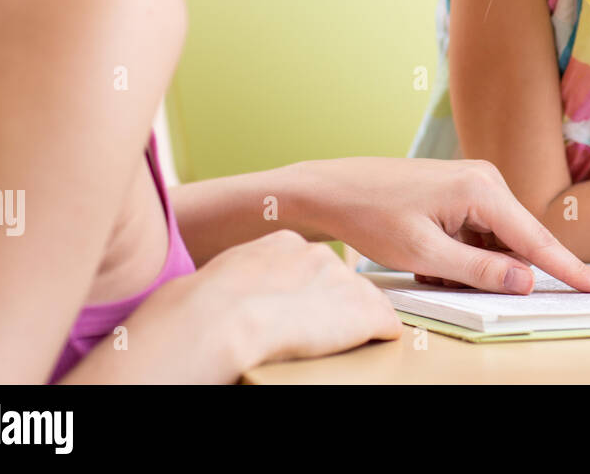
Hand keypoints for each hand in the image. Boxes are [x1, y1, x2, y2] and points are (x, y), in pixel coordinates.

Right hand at [195, 229, 402, 369]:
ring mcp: (345, 281)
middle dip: (333, 304)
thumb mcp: (224, 274)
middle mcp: (320, 255)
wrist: (221, 317)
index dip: (309, 290)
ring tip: (334, 342)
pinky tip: (372, 346)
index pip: (312, 264)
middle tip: (314, 327)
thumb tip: (238, 297)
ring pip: (364, 301)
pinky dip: (381, 337)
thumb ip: (245, 277)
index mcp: (284, 244)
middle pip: (341, 281)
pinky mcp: (366, 311)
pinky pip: (386, 324)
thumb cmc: (203, 306)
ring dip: (354, 321)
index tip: (300, 306)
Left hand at [302, 157, 589, 294]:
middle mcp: (487, 180)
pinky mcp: (464, 193)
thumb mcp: (424, 254)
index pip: (538, 241)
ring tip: (424, 261)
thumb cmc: (372, 215)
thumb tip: (528, 281)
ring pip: (495, 244)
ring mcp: (476, 185)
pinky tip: (426, 253)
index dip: (573, 271)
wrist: (333, 188)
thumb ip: (479, 271)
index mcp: (482, 189)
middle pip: (518, 244)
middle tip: (441, 272)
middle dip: (492, 272)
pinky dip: (459, 256)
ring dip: (468, 266)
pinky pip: (478, 236)